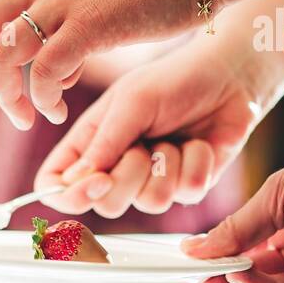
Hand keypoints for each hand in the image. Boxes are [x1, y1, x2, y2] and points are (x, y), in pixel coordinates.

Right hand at [34, 43, 262, 217]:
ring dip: (166, 167)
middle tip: (143, 146)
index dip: (68, 194)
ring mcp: (150, 180)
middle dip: (128, 177)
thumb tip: (77, 180)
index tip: (97, 180)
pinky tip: (199, 144)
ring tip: (173, 138)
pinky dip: (195, 164)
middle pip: (103, 205)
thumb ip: (104, 143)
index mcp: (88, 144)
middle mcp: (114, 167)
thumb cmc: (173, 80)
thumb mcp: (132, 102)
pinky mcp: (185, 187)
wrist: (229, 77)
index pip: (54, 185)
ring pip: (148, 204)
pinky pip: (184, 195)